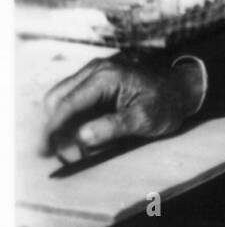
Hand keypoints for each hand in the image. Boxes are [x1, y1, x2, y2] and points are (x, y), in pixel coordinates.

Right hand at [41, 56, 203, 161]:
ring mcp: (92, 75)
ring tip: (80, 152)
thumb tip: (82, 137)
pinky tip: (87, 139)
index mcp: (105, 77)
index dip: (52, 129)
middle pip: (56, 100)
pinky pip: (73, 103)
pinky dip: (73, 122)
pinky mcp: (94, 84)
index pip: (68, 103)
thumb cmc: (165, 104)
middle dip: (56, 129)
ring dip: (64, 127)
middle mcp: (94, 71)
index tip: (42, 150)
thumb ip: (112, 127)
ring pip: (62, 101)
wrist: (180, 91)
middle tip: (68, 156)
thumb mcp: (144, 119)